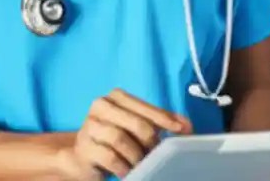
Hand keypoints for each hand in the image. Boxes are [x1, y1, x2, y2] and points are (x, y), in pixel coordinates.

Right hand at [57, 88, 192, 180]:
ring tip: (142, 164)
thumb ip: (160, 122)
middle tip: (158, 154)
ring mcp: (89, 126)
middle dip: (151, 141)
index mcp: (116, 97)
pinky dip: (123, 166)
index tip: (183, 131)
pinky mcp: (84, 148)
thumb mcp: (136, 126)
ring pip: (121, 139)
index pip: (145, 107)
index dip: (165, 119)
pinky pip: (110, 157)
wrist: (82, 158)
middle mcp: (100, 106)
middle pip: (136, 123)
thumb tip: (187, 126)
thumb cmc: (114, 139)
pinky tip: (127, 172)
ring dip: (136, 155)